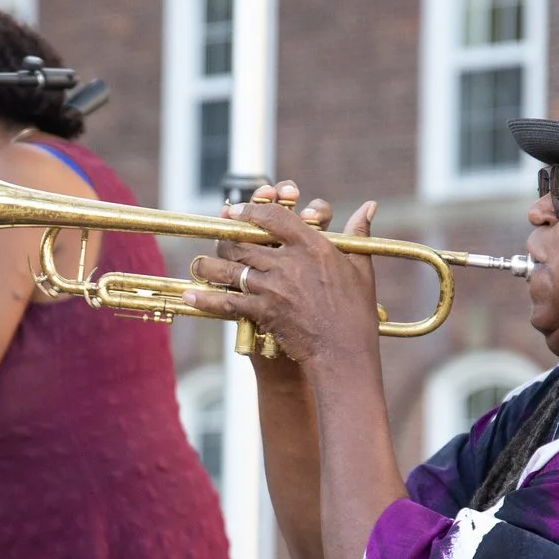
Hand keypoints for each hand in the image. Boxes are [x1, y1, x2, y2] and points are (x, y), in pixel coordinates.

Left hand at [184, 181, 383, 367]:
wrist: (344, 352)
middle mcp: (288, 262)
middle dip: (226, 238)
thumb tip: (368, 206)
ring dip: (210, 266)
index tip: (236, 211)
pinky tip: (190, 296)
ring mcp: (273, 287)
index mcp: (312, 245)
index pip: (273, 216)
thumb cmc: (357, 311)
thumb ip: (358, 233)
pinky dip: (205, 300)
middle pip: (244, 241)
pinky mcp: (263, 312)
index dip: (250, 210)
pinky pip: (227, 302)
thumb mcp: (361, 267)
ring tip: (199, 265)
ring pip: (231, 268)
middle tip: (217, 239)